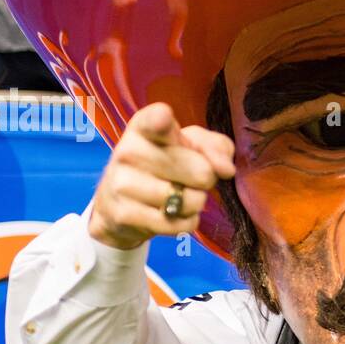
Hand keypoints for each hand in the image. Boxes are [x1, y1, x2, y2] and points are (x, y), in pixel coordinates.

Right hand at [88, 102, 236, 249]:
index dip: (161, 120)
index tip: (164, 119)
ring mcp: (122, 183)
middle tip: (191, 178)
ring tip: (179, 195)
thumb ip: (216, 148)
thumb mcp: (191, 146)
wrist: (119, 204)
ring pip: (190, 201)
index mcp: (144, 127)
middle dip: (206, 179)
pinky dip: (186, 222)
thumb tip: (226, 169)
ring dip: (196, 203)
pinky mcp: (124, 214)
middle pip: (199, 171)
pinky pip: (179, 224)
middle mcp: (128, 151)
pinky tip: (172, 213)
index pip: (153, 121)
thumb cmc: (165, 165)